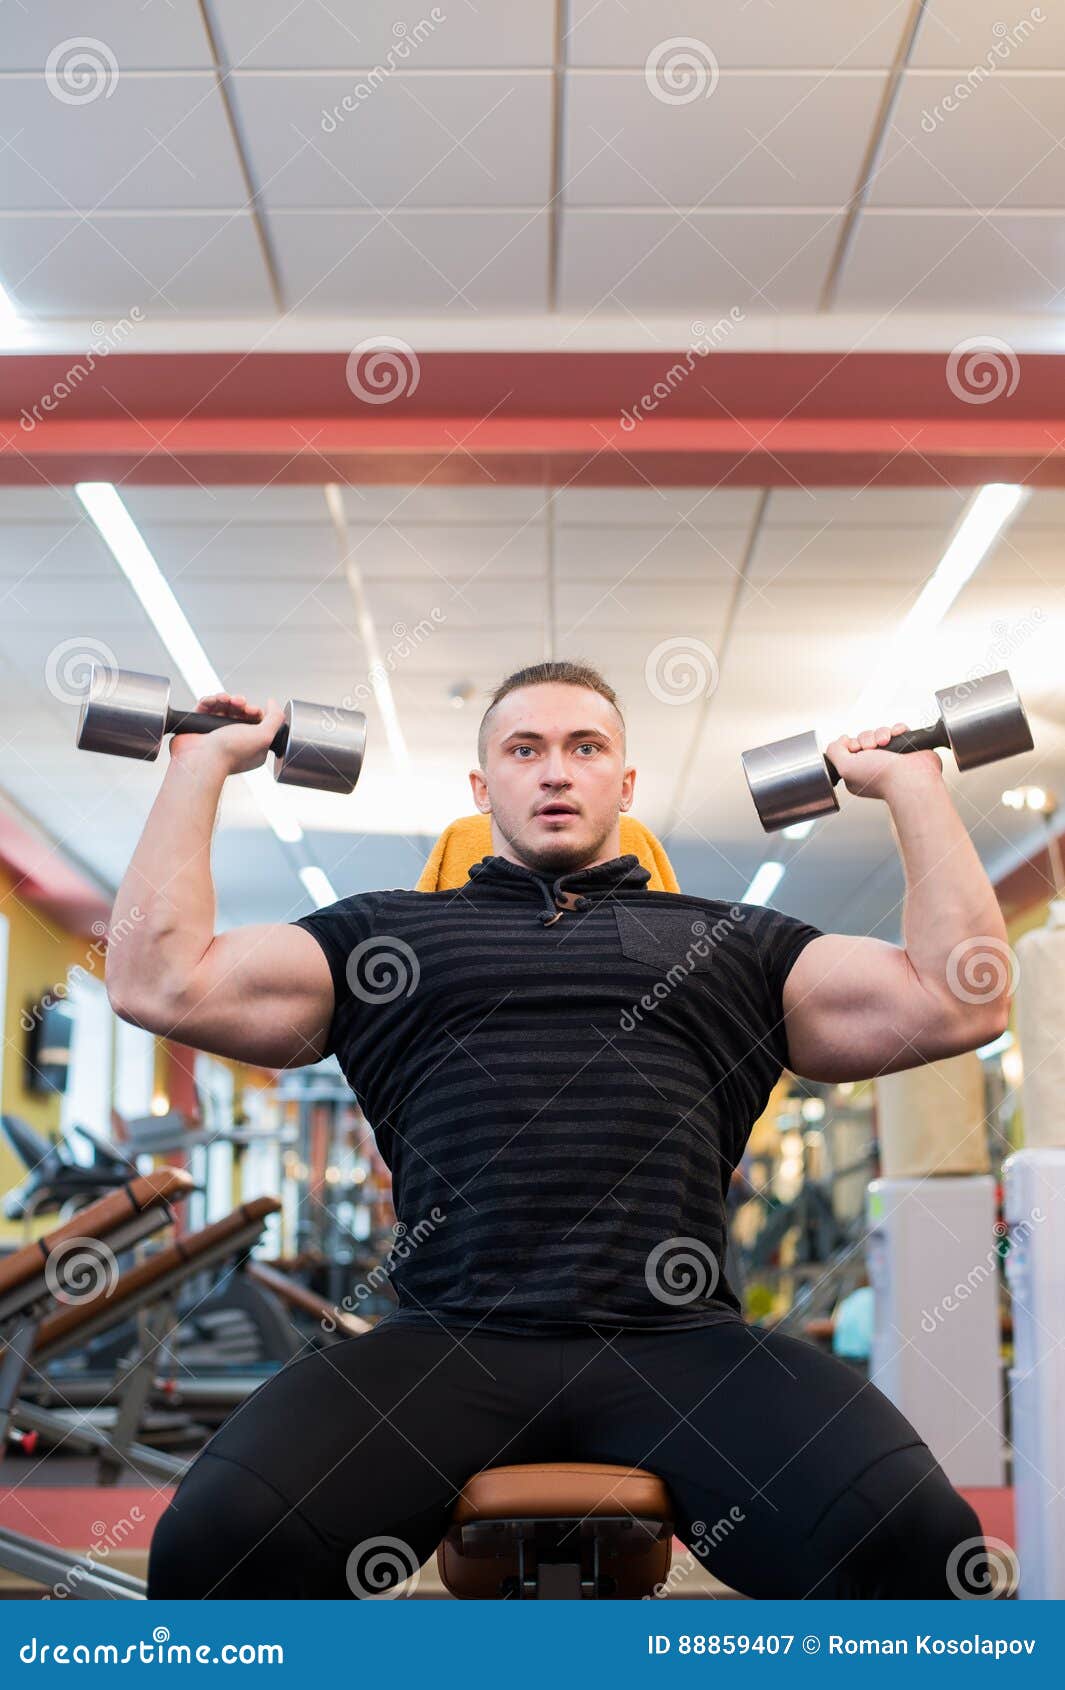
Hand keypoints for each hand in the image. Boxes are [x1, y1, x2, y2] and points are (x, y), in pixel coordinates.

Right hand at [168, 692, 287, 777]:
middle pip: (239, 712)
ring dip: (224, 699)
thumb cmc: (230, 753)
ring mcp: (216, 734)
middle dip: (239, 703)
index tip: (251, 710)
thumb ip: (275, 718)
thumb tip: (272, 703)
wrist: (202, 759)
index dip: (255, 711)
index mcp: (252, 746)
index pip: (256, 721)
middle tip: (238, 703)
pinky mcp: (200, 728)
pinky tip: (211, 701)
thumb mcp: (264, 736)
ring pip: (223, 708)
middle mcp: (234, 740)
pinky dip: (209, 701)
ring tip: (224, 699)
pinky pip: (205, 708)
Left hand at [824, 722, 943, 803]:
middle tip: (873, 748)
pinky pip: (898, 730)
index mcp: (858, 773)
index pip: (849, 749)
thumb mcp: (845, 768)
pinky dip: (898, 730)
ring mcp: (890, 756)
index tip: (857, 749)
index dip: (852, 745)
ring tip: (886, 742)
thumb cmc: (882, 778)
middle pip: (864, 738)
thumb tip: (841, 740)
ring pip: (880, 733)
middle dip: (867, 738)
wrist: (911, 778)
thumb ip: (834, 752)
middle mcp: (874, 765)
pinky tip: (898, 736)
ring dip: (882, 733)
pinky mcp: (906, 748)